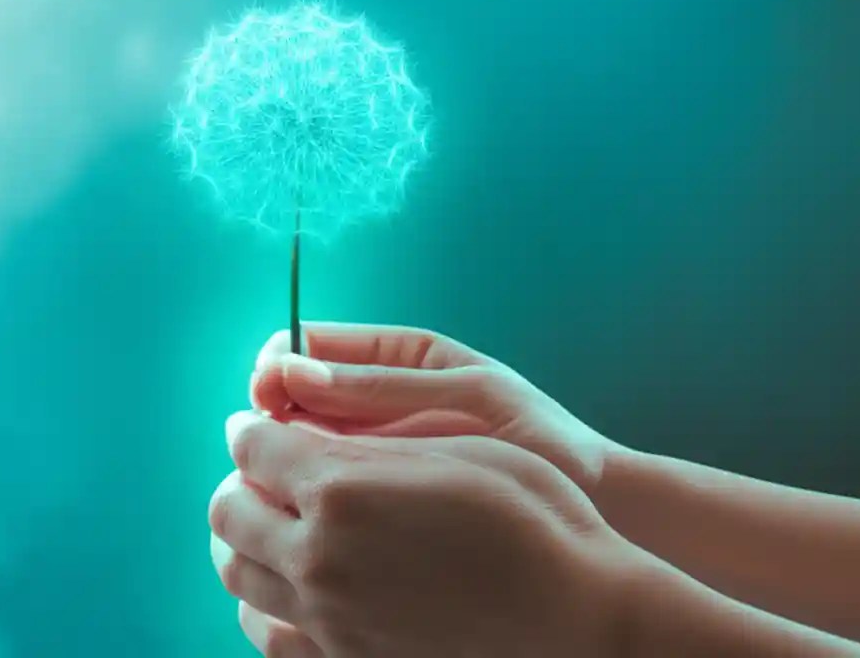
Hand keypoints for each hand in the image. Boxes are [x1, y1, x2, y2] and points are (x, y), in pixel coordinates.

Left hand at [209, 410, 648, 657]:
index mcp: (342, 490)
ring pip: (237, 576)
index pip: (255, 449)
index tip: (253, 425)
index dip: (251, 430)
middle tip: (257, 472)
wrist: (581, 623)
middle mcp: (318, 557)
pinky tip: (289, 588)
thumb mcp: (455, 451)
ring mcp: (327, 620)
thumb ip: (366, 443)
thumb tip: (301, 439)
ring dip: (240, 540)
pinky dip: (260, 603)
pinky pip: (266, 634)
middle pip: (229, 511)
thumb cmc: (537, 521)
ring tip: (267, 526)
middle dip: (236, 481)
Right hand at [250, 323, 622, 496]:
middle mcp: (369, 399)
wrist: (591, 507)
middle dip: (269, 417)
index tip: (268, 393)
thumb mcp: (468, 400)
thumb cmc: (541, 442)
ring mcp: (368, 449)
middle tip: (272, 450)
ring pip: (293, 445)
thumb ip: (383, 387)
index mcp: (394, 355)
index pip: (305, 344)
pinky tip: (309, 516)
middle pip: (287, 395)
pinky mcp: (375, 496)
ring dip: (278, 461)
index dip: (276, 364)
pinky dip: (304, 496)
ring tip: (288, 486)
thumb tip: (290, 371)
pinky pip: (320, 487)